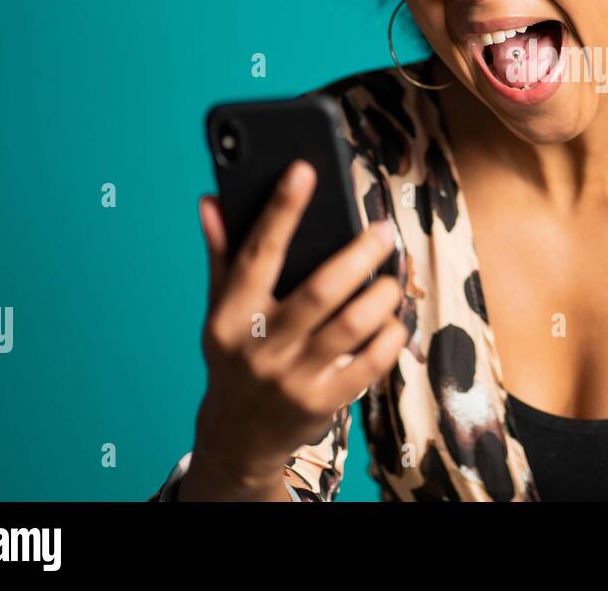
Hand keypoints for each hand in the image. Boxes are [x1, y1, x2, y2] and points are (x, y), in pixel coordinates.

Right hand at [177, 160, 405, 499]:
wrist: (236, 438)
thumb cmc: (236, 356)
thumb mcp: (220, 310)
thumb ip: (222, 255)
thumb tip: (211, 199)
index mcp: (229, 315)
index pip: (257, 253)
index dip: (281, 210)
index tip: (304, 169)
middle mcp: (258, 346)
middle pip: (318, 291)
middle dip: (358, 255)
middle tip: (384, 230)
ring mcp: (291, 379)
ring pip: (350, 327)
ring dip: (381, 297)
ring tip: (394, 277)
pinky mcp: (321, 404)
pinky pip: (369, 365)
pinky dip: (389, 338)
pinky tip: (395, 319)